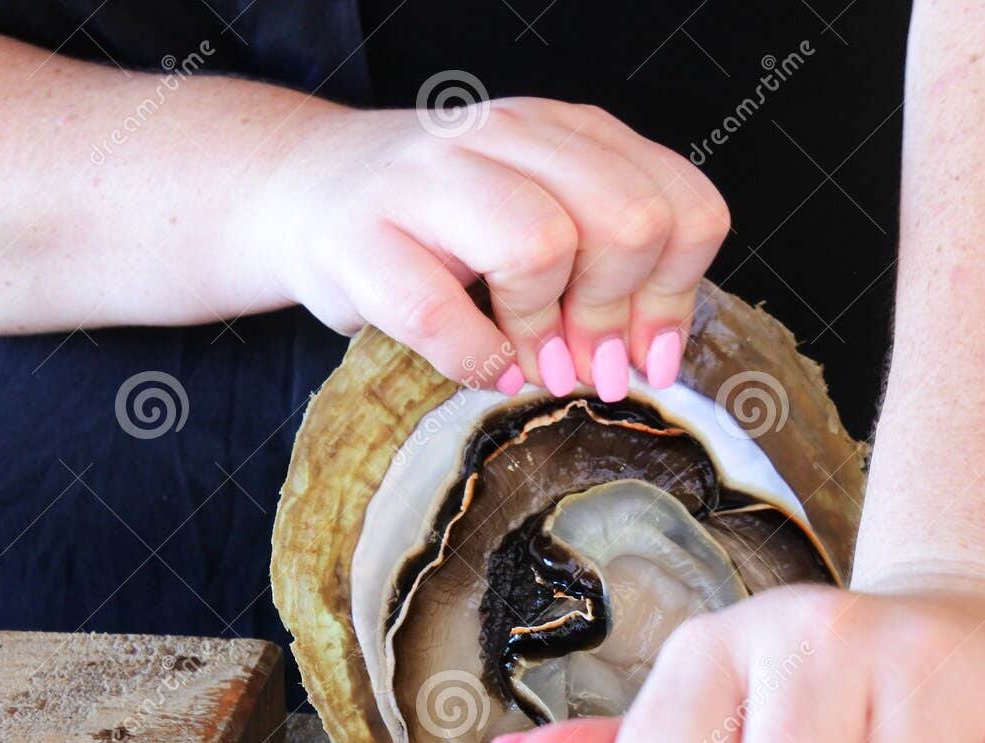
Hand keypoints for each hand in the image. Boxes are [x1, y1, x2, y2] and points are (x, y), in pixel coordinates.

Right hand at [260, 98, 728, 396]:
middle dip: (619, 315)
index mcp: (567, 132)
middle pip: (628, 221)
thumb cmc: (438, 225)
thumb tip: (653, 357)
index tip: (651, 355)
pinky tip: (487, 369)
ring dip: (548, 333)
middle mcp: (507, 136)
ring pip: (541, 245)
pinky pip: (440, 314)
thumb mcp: (542, 216)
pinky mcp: (361, 236)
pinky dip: (476, 359)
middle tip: (592, 368)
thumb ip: (607, 267)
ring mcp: (430, 177)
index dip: (677, 296)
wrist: (305, 191)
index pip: (679, 204)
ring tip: (537, 367)